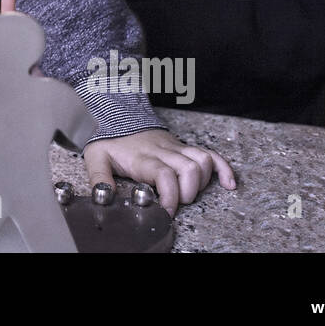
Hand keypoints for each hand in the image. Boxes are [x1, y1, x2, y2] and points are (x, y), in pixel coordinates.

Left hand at [83, 129, 235, 215]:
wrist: (117, 113)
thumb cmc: (109, 138)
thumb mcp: (96, 157)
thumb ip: (99, 178)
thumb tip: (104, 197)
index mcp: (143, 157)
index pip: (164, 174)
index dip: (170, 196)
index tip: (166, 212)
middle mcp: (163, 151)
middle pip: (189, 169)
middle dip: (188, 192)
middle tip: (177, 202)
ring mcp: (176, 147)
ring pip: (202, 160)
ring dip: (203, 182)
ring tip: (189, 193)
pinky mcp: (183, 146)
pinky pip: (210, 153)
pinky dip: (223, 169)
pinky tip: (229, 183)